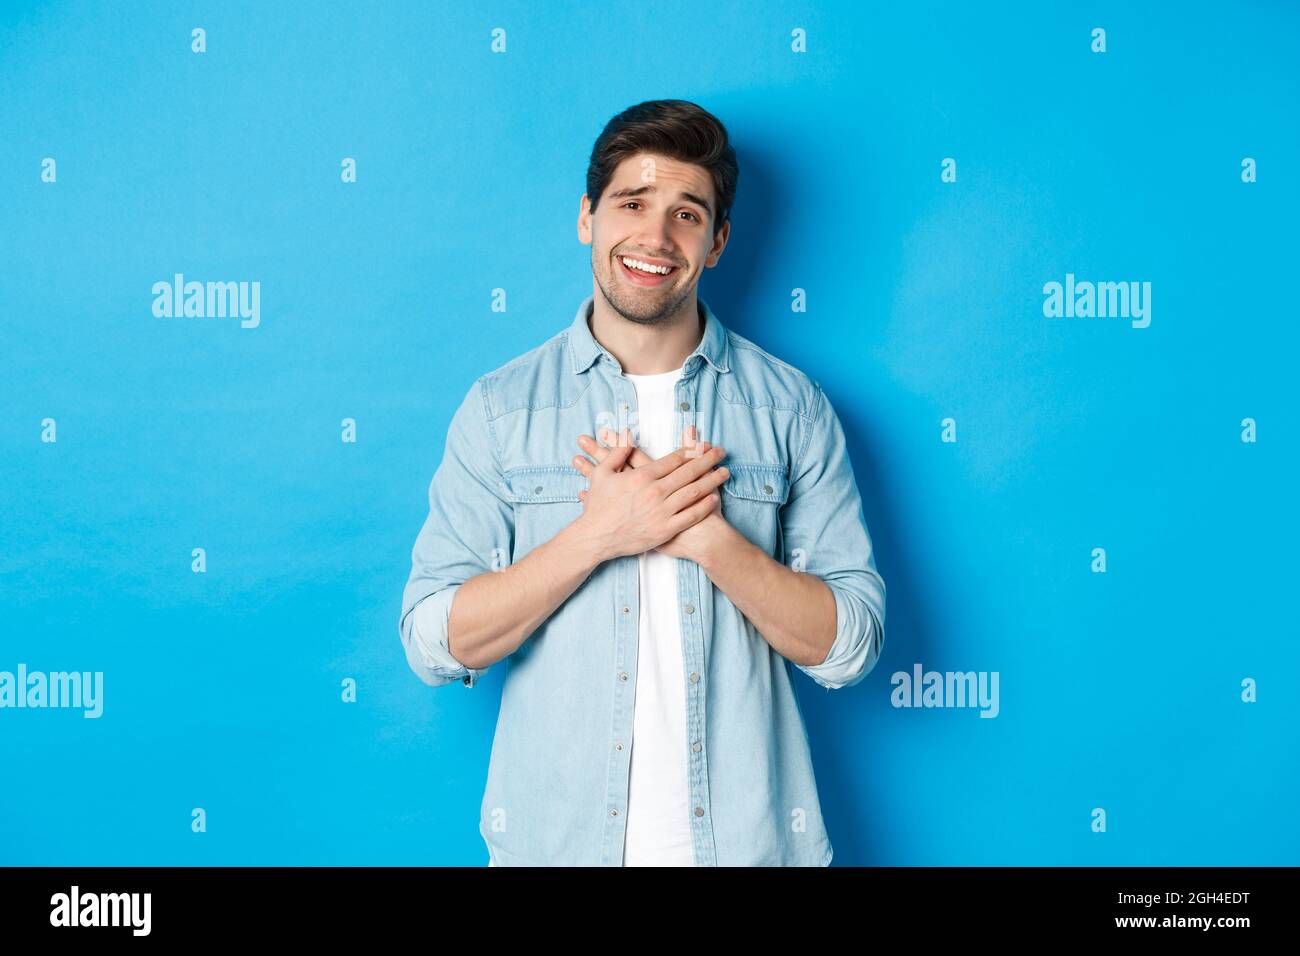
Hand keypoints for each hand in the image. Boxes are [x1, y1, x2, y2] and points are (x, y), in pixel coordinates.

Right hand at [572, 424, 730, 562]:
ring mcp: (661, 512)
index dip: (692, 450)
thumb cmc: (598, 506)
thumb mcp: (601, 473)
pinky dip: (704, 506)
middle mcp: (654, 492)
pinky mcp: (665, 530)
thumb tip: (629, 434)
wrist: (595, 538)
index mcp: (641, 476)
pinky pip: (690, 516)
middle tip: (721, 452)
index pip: (674, 459)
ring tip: (724, 472)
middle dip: (707, 460)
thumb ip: (617, 452)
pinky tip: (714, 498)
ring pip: (693, 492)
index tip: (703, 445)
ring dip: (711, 480)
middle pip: (688, 472)